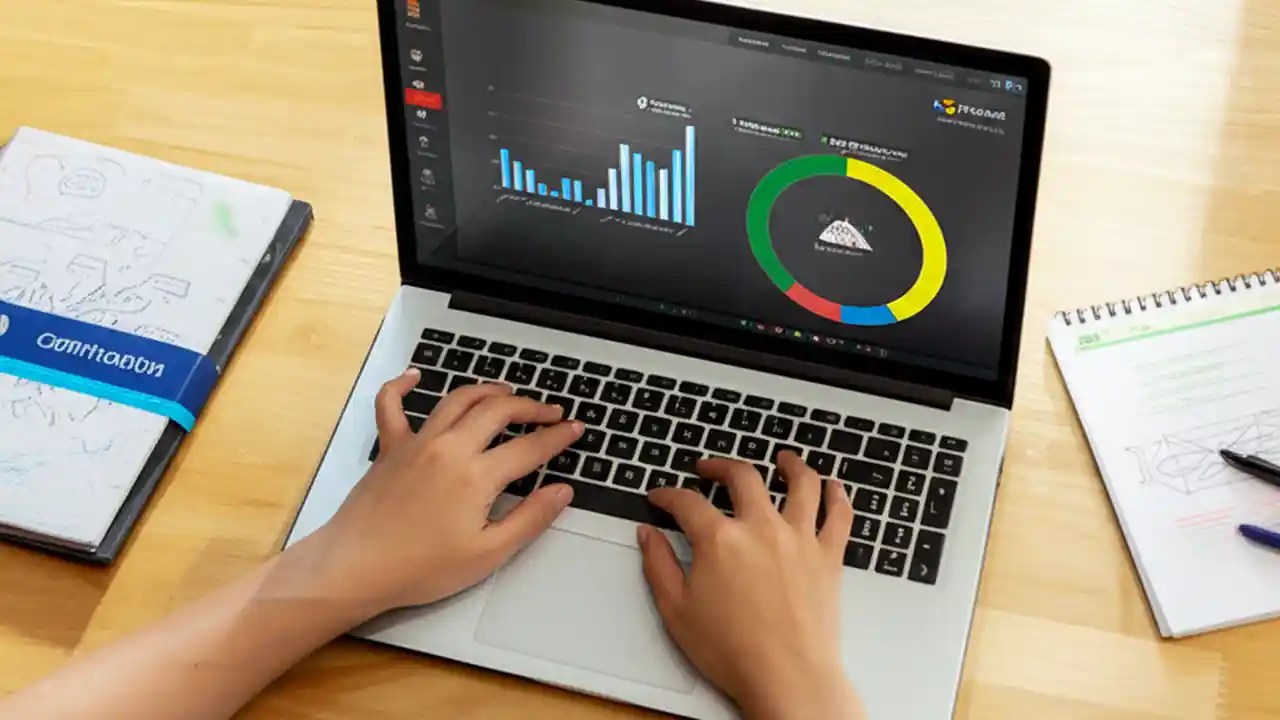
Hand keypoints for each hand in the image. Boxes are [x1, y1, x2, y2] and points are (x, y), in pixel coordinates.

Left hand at [300, 370, 581, 617]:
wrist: (355, 567)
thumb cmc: (420, 568)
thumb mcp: (488, 554)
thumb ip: (530, 519)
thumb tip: (561, 493)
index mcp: (476, 475)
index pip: (529, 447)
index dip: (557, 437)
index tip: (574, 429)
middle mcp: (449, 448)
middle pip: (498, 411)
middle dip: (530, 407)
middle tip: (550, 412)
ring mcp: (417, 443)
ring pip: (457, 400)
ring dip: (487, 390)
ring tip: (507, 391)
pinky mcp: (390, 449)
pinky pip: (391, 406)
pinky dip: (402, 386)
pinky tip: (413, 376)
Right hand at [638, 453, 864, 719]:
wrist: (787, 677)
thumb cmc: (732, 651)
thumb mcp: (676, 611)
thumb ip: (658, 566)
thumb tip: (647, 536)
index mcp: (720, 540)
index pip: (687, 502)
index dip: (668, 495)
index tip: (660, 497)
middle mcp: (761, 528)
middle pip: (742, 477)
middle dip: (720, 466)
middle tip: (709, 467)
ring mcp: (799, 539)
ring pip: (802, 484)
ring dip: (791, 465)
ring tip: (784, 459)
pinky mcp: (828, 557)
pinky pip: (839, 516)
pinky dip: (839, 496)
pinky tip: (834, 486)